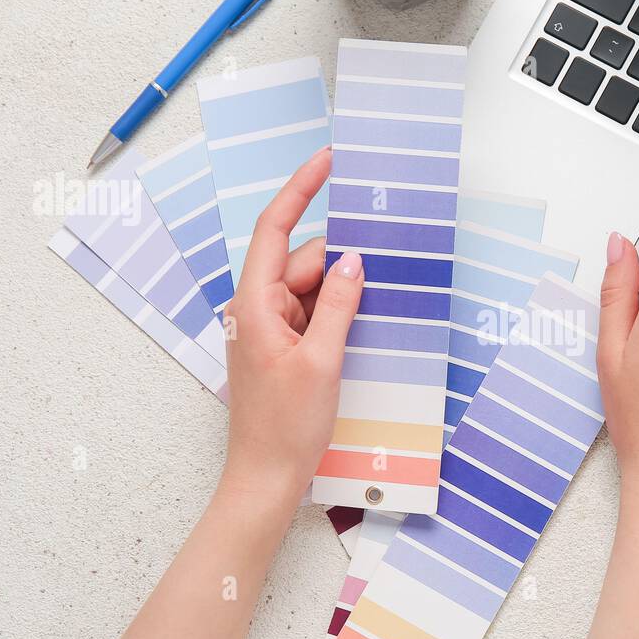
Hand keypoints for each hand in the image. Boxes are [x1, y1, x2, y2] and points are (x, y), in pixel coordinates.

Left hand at [222, 148, 362, 502]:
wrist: (267, 477)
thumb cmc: (286, 426)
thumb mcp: (322, 360)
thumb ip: (338, 304)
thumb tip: (354, 261)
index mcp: (255, 304)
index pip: (276, 230)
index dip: (301, 190)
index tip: (327, 161)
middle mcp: (256, 309)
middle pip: (302, 261)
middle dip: (340, 263)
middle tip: (383, 269)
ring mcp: (268, 329)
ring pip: (310, 288)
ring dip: (340, 294)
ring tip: (367, 318)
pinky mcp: (281, 348)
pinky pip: (310, 313)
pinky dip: (334, 314)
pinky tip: (357, 328)